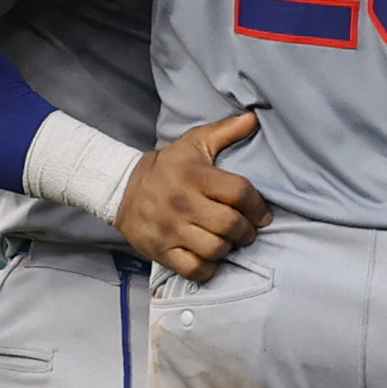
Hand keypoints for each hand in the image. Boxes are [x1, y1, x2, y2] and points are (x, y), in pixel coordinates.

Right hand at [114, 112, 272, 280]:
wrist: (123, 190)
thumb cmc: (168, 167)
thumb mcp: (194, 143)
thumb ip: (226, 131)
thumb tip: (254, 118)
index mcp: (195, 176)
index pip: (239, 192)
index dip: (258, 206)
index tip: (262, 213)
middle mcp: (183, 203)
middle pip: (230, 224)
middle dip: (247, 231)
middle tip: (247, 230)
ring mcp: (171, 230)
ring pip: (215, 249)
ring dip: (229, 248)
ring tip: (228, 241)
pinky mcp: (161, 251)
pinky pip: (194, 269)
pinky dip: (208, 267)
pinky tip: (210, 256)